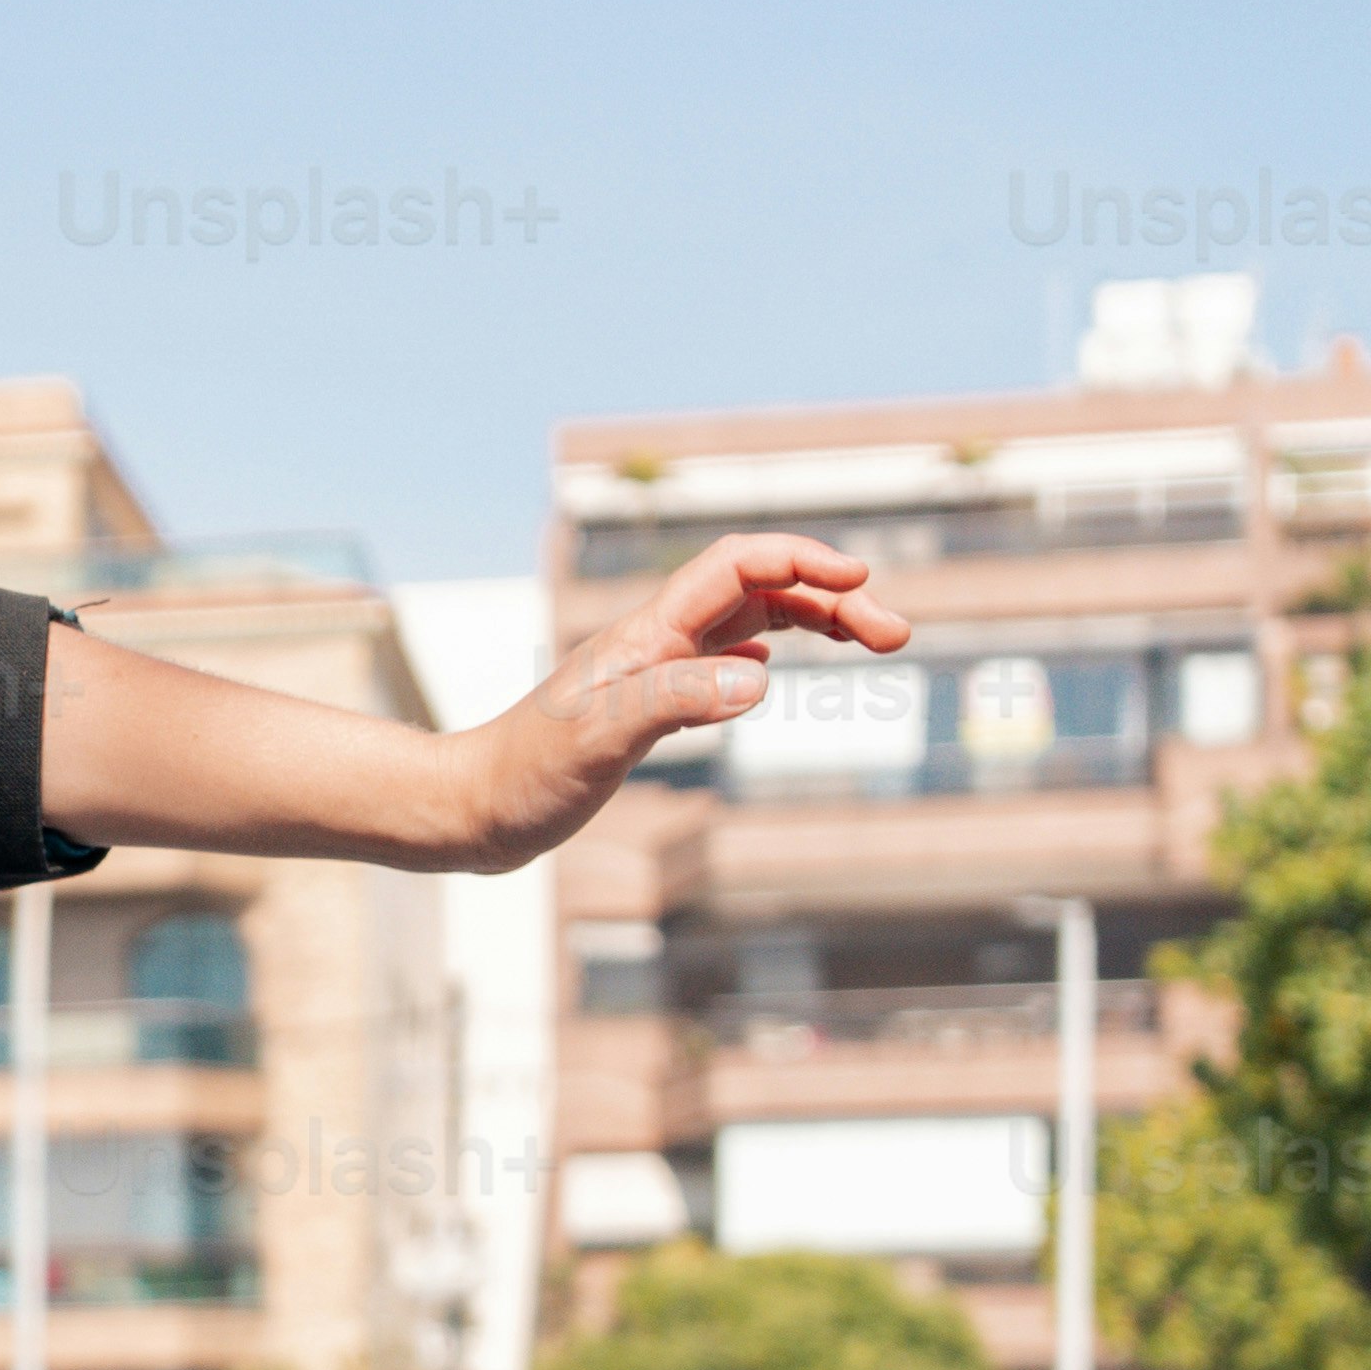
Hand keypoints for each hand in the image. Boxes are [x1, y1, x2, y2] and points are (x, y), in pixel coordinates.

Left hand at [437, 530, 899, 864]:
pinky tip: (771, 670)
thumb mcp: (600, 741)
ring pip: (748, 621)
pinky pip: (719, 659)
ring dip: (810, 622)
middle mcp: (657, 640)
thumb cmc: (525, 777)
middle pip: (760, 589)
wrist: (472, 809)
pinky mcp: (646, 704)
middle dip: (831, 599)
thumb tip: (759, 677)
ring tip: (871, 646)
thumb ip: (674, 702)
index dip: (802, 560)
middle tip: (898, 636)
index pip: (739, 565)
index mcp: (650, 634)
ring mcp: (653, 669)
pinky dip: (764, 652)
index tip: (861, 582)